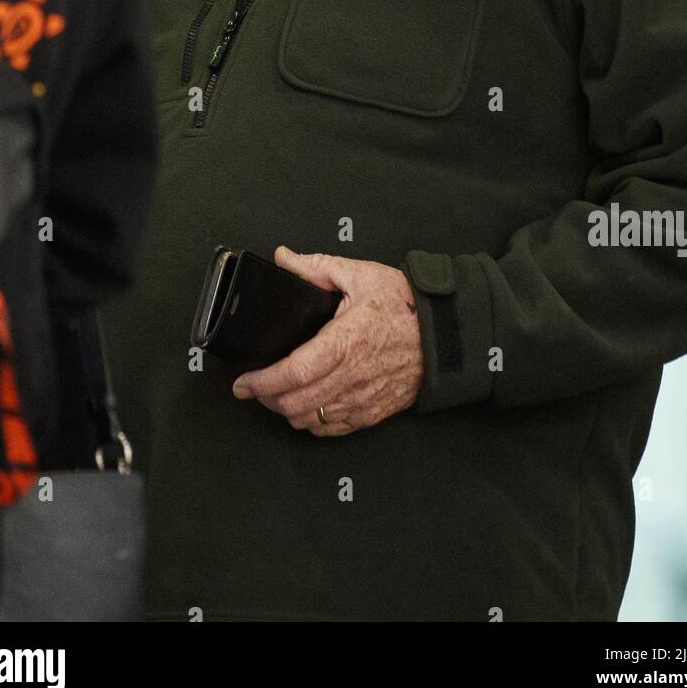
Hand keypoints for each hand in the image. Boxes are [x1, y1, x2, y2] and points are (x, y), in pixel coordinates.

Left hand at [231, 246, 423, 434]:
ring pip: (311, 419)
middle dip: (266, 399)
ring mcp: (362, 399)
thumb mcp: (360, 274)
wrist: (444, 334)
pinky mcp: (373, 412)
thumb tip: (283, 258)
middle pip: (295, 402)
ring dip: (287, 411)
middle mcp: (351, 377)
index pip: (292, 373)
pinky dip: (312, 423)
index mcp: (344, 343)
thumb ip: (317, 266)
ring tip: (276, 396)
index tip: (242, 383)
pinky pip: (333, 429)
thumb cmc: (404, 305)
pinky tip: (305, 408)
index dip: (261, 382)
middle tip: (254, 388)